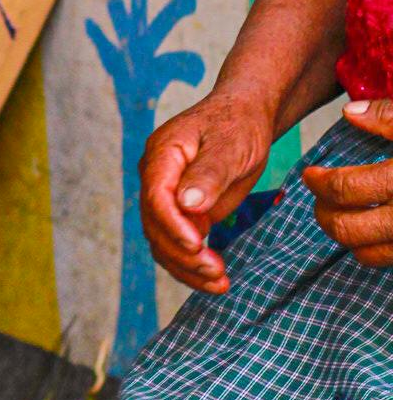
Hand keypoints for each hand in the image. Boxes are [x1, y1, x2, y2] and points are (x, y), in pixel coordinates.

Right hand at [140, 91, 273, 295]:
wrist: (244, 117)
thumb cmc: (238, 124)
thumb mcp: (230, 146)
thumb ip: (209, 174)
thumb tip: (187, 205)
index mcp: (161, 155)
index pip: (156, 196)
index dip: (173, 225)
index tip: (198, 246)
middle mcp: (156, 177)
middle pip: (155, 225)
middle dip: (183, 254)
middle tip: (217, 272)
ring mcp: (166, 197)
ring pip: (162, 242)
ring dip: (187, 268)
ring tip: (221, 282)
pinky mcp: (181, 212)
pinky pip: (177, 245)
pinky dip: (193, 265)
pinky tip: (217, 279)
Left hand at [305, 101, 392, 266]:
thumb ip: (387, 116)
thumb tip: (348, 113)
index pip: (347, 189)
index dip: (320, 183)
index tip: (310, 176)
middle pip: (348, 228)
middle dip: (323, 214)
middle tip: (318, 197)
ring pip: (367, 252)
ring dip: (344, 235)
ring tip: (337, 213)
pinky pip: (387, 260)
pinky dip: (370, 249)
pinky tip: (367, 228)